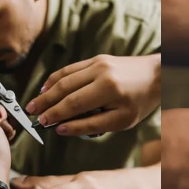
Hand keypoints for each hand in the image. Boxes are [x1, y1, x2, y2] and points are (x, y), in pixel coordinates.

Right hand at [26, 54, 160, 136]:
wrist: (157, 75)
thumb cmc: (141, 101)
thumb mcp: (121, 121)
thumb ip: (90, 125)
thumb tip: (62, 129)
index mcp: (108, 89)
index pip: (72, 104)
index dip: (54, 114)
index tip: (42, 124)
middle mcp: (101, 73)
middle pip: (64, 89)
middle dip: (45, 102)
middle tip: (31, 113)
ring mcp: (98, 63)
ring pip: (64, 77)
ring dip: (46, 90)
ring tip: (34, 103)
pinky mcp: (97, 59)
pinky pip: (71, 69)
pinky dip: (56, 78)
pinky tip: (47, 88)